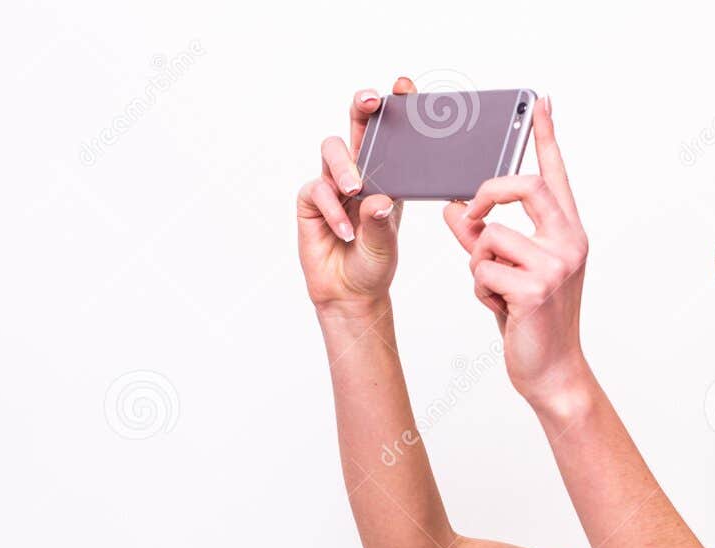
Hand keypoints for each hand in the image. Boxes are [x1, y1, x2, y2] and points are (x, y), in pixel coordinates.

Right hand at [297, 76, 414, 318]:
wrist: (350, 292)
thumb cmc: (374, 263)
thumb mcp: (386, 242)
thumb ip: (381, 220)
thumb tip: (377, 199)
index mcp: (387, 176)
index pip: (390, 136)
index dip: (395, 109)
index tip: (403, 88)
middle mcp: (359, 173)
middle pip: (356, 127)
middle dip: (362, 108)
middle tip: (370, 101)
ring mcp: (333, 184)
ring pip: (332, 152)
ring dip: (344, 166)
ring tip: (355, 189)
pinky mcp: (311, 200)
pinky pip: (318, 191)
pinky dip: (334, 211)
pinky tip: (346, 231)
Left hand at [442, 96, 589, 407]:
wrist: (552, 372)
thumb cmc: (533, 322)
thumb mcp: (507, 273)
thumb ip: (482, 238)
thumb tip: (453, 210)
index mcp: (567, 233)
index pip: (555, 176)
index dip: (546, 138)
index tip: (540, 104)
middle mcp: (568, 243)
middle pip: (522, 186)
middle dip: (487, 194)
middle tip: (473, 211)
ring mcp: (555, 266)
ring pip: (488, 236)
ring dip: (479, 264)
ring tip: (498, 291)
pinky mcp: (535, 289)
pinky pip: (483, 268)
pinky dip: (481, 289)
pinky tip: (500, 308)